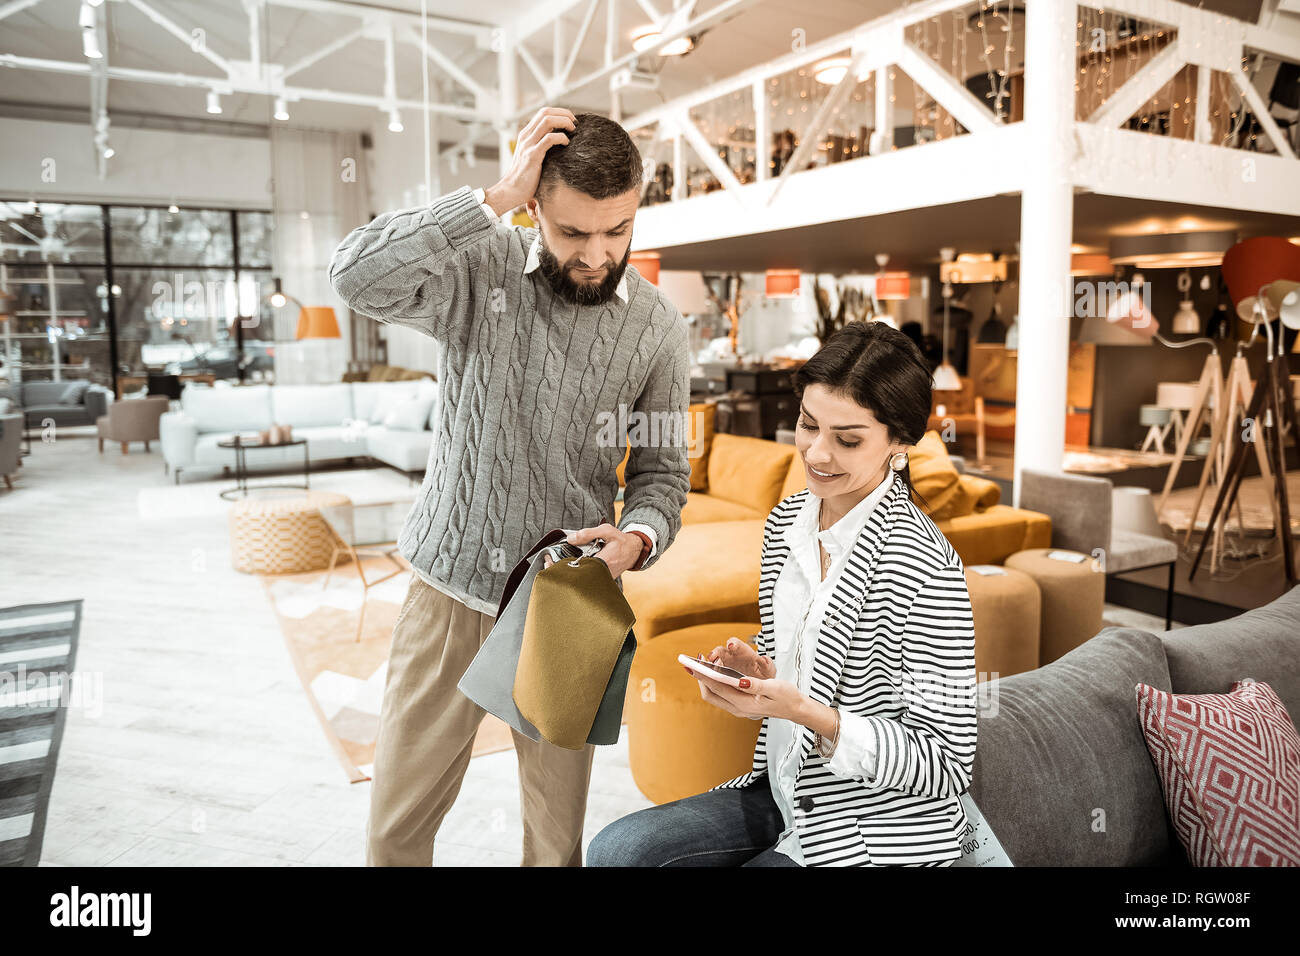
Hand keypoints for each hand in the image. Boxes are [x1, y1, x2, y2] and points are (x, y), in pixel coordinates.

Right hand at [483, 107, 575, 213]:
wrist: (511, 191)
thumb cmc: (525, 178)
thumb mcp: (533, 157)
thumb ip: (542, 147)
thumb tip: (560, 142)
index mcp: (526, 134)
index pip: (543, 112)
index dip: (559, 112)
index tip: (571, 121)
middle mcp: (526, 136)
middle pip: (546, 112)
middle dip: (564, 114)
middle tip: (575, 124)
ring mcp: (528, 144)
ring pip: (548, 120)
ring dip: (564, 122)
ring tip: (573, 130)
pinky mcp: (532, 155)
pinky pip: (549, 139)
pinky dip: (561, 138)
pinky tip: (567, 144)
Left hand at [546, 523, 642, 578]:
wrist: (634, 551)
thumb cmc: (620, 541)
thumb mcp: (606, 531)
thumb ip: (588, 533)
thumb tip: (571, 539)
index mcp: (602, 562)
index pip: (577, 567)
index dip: (561, 566)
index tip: (548, 562)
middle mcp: (601, 574)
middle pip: (576, 577)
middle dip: (560, 572)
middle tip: (546, 565)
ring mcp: (601, 579)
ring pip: (580, 579)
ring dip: (567, 574)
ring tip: (551, 567)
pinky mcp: (601, 580)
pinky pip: (585, 579)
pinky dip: (575, 574)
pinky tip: (565, 569)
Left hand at [688, 670, 805, 722]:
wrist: (796, 709)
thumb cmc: (787, 697)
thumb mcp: (774, 688)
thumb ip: (756, 685)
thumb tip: (740, 680)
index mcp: (745, 704)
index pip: (718, 688)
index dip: (704, 675)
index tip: (695, 664)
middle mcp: (738, 709)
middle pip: (710, 694)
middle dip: (700, 678)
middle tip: (693, 662)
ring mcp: (738, 708)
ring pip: (713, 695)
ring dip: (705, 681)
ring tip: (700, 664)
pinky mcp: (740, 705)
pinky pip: (720, 695)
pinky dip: (714, 683)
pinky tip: (713, 672)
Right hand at [704, 636, 774, 679]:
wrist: (759, 686)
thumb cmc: (763, 675)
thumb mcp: (768, 671)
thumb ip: (767, 665)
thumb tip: (763, 659)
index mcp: (743, 652)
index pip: (735, 644)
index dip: (732, 644)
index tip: (731, 646)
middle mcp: (730, 657)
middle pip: (720, 651)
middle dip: (715, 653)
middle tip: (711, 658)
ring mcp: (722, 667)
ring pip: (712, 664)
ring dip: (707, 666)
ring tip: (704, 670)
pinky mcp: (718, 676)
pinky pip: (710, 675)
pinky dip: (706, 676)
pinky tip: (704, 680)